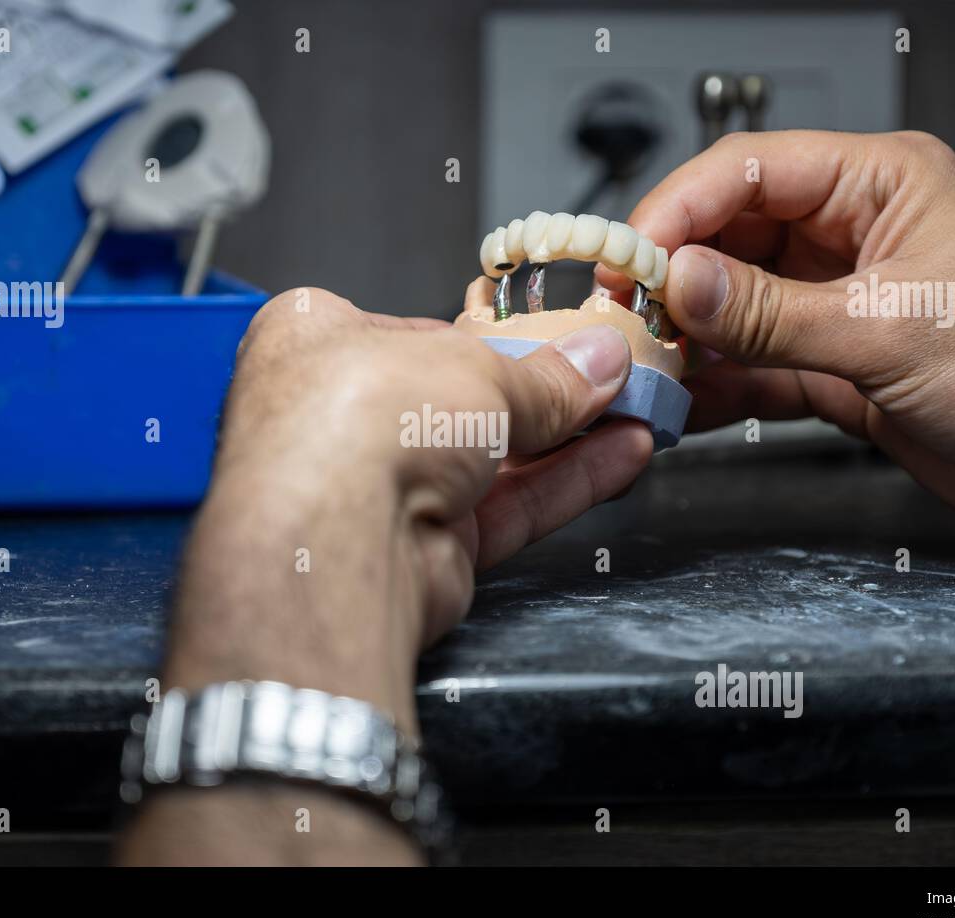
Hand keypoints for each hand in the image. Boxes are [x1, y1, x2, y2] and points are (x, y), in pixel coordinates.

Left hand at [164, 288, 651, 735]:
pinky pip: (503, 509)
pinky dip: (562, 484)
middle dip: (543, 391)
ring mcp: (378, 487)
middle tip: (610, 376)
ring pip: (489, 459)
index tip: (553, 334)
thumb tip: (597, 362)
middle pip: (458, 399)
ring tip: (636, 413)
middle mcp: (339, 415)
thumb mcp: (474, 366)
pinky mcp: (418, 549)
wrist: (336, 539)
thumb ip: (544, 374)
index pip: (416, 330)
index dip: (488, 333)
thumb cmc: (360, 417)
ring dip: (567, 438)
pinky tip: (620, 457)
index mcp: (318, 339)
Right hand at [597, 130, 954, 539]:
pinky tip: (684, 405)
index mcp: (877, 188)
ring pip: (734, 306)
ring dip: (687, 337)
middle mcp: (851, 239)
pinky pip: (755, 368)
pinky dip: (717, 387)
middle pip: (729, 238)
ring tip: (641, 365)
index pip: (748, 173)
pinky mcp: (835, 369)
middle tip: (623, 317)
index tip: (629, 258)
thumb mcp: (892, 329)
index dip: (678, 210)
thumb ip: (773, 312)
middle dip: (672, 277)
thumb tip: (681, 282)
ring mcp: (839, 306)